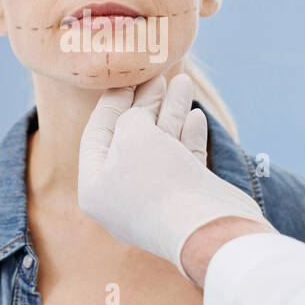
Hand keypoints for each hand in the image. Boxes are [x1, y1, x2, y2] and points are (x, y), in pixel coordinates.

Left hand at [77, 73, 271, 279]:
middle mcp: (122, 195)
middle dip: (146, 104)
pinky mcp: (188, 199)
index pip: (97, 134)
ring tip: (183, 82)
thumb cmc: (159, 180)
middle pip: (131, 138)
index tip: (128, 77)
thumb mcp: (133, 134)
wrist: (208, 228)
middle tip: (158, 76)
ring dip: (172, 112)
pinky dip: (187, 137)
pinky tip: (196, 116)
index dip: (113, 102)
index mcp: (96, 187)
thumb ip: (131, 116)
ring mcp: (157, 199)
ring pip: (161, 147)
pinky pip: (182, 161)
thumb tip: (143, 106)